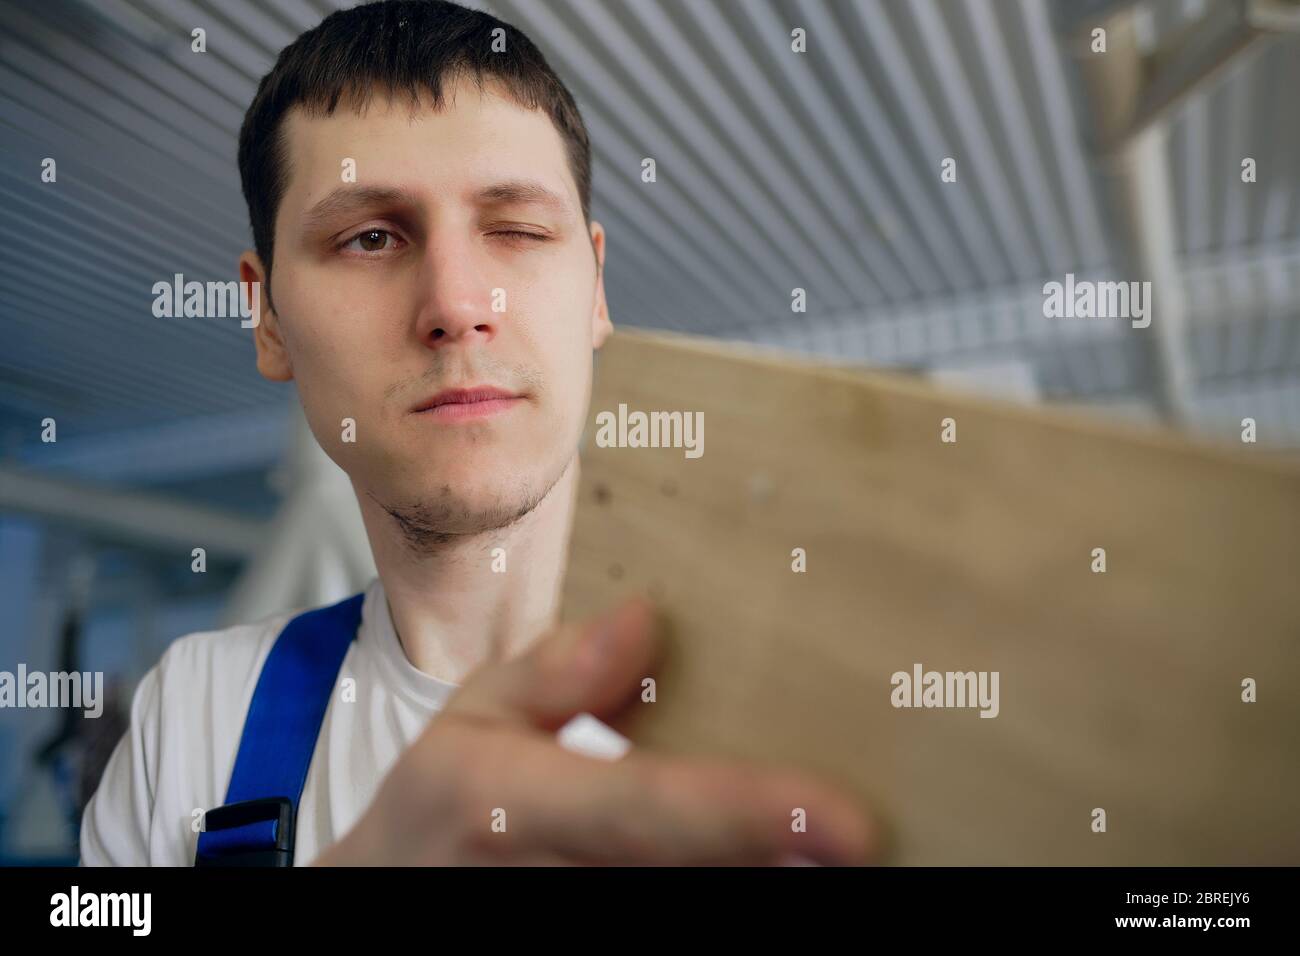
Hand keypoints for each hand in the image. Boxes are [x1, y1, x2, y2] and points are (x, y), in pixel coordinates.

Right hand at [314, 596, 876, 864]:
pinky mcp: (593, 935)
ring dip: (768, 882)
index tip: (845, 823)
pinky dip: (741, 886)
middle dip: (781, 861)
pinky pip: (682, 918)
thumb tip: (643, 619)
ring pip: (693, 907)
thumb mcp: (469, 720)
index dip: (744, 815)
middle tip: (868, 838)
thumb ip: (553, 673)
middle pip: (689, 876)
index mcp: (511, 803)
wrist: (394, 893)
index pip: (644, 810)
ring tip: (834, 852)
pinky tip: (781, 866)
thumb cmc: (443, 810)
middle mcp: (548, 880)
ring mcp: (575, 919)